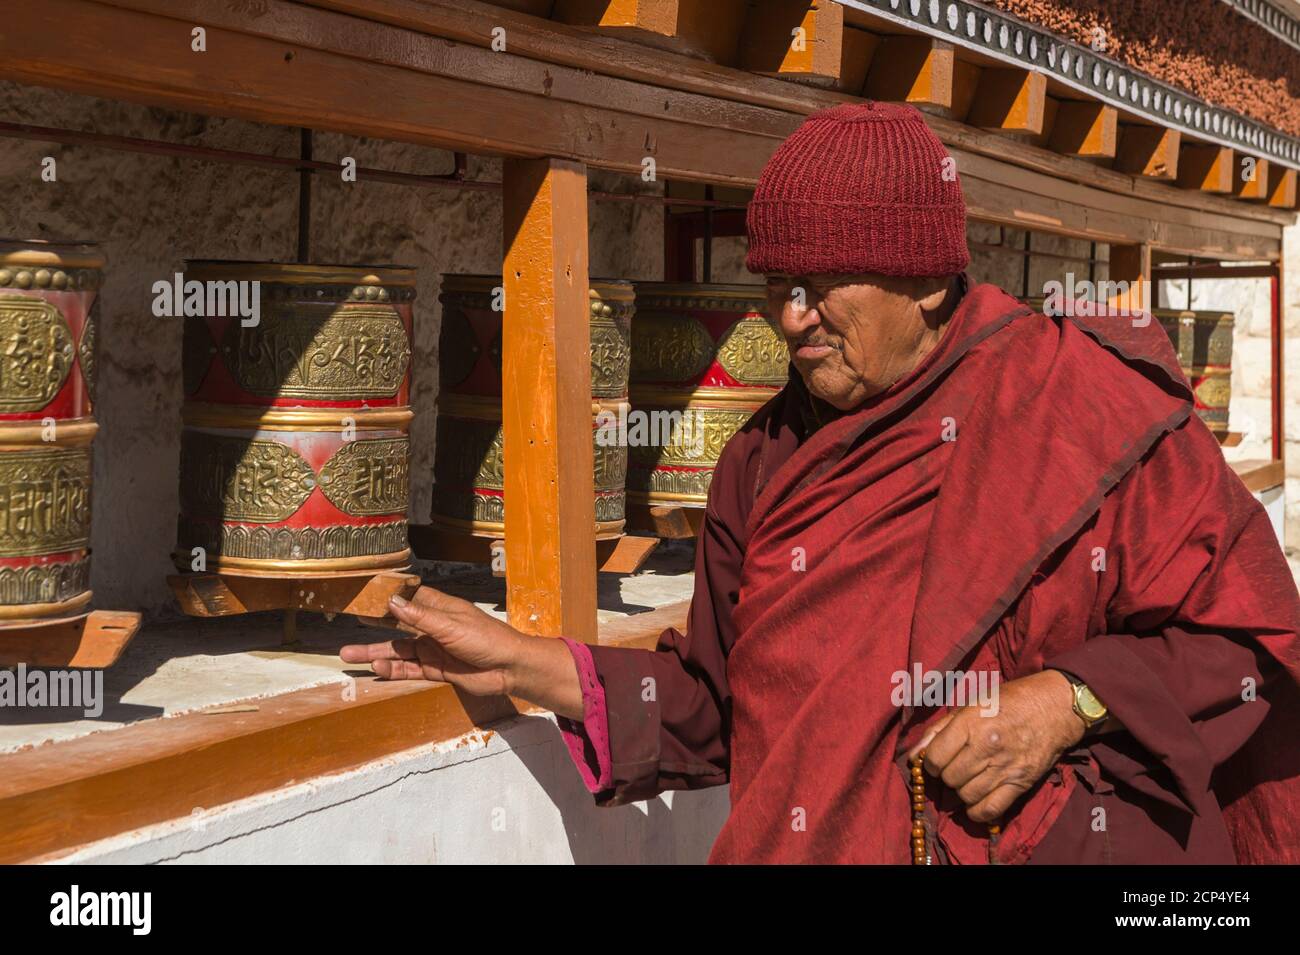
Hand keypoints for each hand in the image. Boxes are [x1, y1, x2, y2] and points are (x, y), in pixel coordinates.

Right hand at [339, 586, 584, 718]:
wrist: (509, 669)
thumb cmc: (486, 639)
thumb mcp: (450, 625)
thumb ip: (419, 617)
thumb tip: (391, 602)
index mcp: (439, 608)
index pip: (407, 599)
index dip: (385, 598)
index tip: (361, 596)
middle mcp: (433, 627)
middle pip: (397, 627)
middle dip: (373, 629)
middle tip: (347, 629)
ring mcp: (434, 649)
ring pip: (398, 651)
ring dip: (376, 653)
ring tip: (350, 657)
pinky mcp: (437, 669)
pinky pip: (409, 669)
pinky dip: (393, 670)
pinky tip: (377, 668)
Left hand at [910, 670, 1084, 823]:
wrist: (1055, 707)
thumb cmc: (1008, 702)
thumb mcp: (971, 705)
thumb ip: (939, 730)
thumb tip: (914, 756)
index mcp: (971, 723)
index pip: (936, 758)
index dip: (930, 763)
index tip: (936, 760)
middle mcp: (986, 747)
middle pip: (950, 778)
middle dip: (946, 776)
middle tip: (954, 768)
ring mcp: (1005, 767)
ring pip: (966, 795)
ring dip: (961, 791)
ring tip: (967, 780)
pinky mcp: (1021, 783)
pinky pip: (990, 810)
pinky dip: (977, 811)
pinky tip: (975, 801)